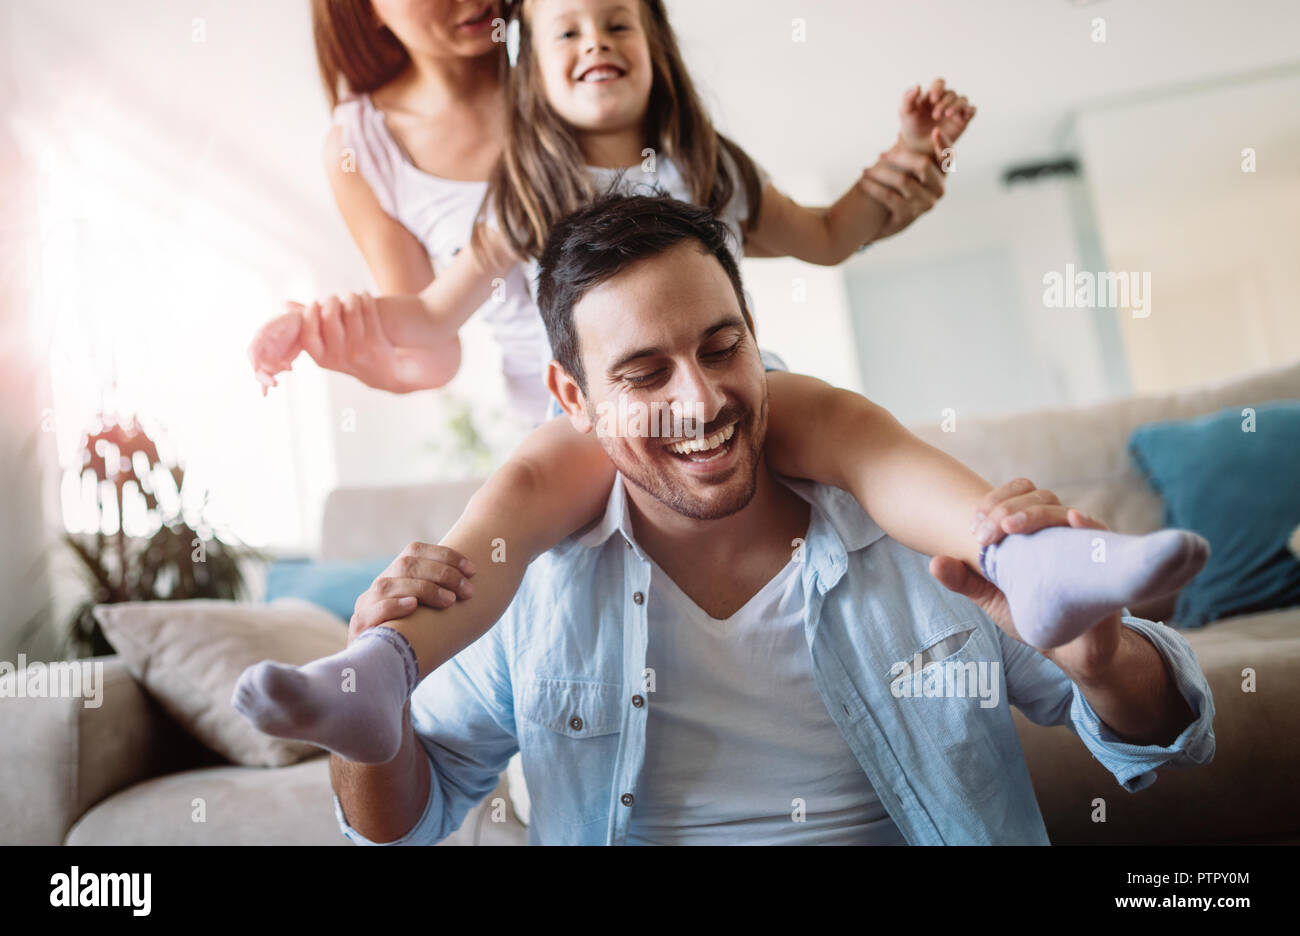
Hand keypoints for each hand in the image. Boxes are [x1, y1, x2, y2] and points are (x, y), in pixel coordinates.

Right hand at [248, 305, 305, 395]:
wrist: (309, 325)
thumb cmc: (299, 318)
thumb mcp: (291, 316)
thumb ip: (283, 319)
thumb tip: (279, 311)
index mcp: (263, 334)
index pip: (253, 349)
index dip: (254, 359)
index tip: (256, 368)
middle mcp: (263, 347)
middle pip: (257, 364)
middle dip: (262, 374)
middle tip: (273, 382)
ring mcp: (269, 356)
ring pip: (262, 372)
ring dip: (266, 379)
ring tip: (275, 384)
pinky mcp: (277, 364)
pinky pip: (269, 375)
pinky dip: (266, 384)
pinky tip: (264, 394)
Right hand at [299, 292, 411, 393]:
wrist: (385, 373)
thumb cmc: (350, 354)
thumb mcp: (328, 347)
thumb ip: (310, 325)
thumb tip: (285, 304)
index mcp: (322, 358)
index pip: (308, 334)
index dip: (309, 316)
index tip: (314, 303)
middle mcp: (338, 357)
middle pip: (329, 318)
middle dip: (331, 302)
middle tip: (335, 297)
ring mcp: (358, 351)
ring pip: (351, 312)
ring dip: (351, 298)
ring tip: (352, 295)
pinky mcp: (376, 344)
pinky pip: (369, 313)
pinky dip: (366, 300)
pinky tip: (365, 295)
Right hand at [348, 542, 476, 643]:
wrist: (378, 671)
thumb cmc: (412, 640)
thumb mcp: (425, 614)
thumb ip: (439, 596)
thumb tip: (474, 583)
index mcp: (394, 577)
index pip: (415, 551)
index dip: (445, 555)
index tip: (472, 569)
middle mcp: (378, 587)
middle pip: (406, 565)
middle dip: (442, 574)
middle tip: (468, 591)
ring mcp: (365, 606)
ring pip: (389, 585)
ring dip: (424, 589)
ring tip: (450, 601)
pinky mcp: (358, 627)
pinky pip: (373, 610)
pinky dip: (393, 605)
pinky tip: (413, 606)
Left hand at [858, 142, 947, 240]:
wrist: (881, 221)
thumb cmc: (894, 188)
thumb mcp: (903, 170)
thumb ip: (906, 154)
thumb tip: (899, 135)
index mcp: (940, 175)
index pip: (948, 157)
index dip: (944, 143)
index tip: (934, 131)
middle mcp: (938, 189)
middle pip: (924, 164)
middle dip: (899, 156)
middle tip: (880, 155)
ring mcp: (925, 204)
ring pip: (903, 180)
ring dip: (881, 172)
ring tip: (865, 170)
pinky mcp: (910, 216)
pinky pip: (889, 196)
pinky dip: (873, 187)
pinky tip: (862, 182)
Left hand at [899, 78, 975, 153]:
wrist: (917, 145)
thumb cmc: (911, 125)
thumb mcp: (905, 112)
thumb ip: (908, 98)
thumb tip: (918, 85)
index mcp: (933, 94)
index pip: (939, 83)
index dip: (938, 88)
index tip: (933, 99)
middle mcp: (946, 99)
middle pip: (951, 93)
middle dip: (944, 103)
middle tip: (935, 116)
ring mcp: (955, 109)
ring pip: (963, 100)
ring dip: (956, 105)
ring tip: (947, 115)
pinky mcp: (963, 120)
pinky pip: (972, 111)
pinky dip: (970, 110)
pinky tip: (964, 115)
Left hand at [928, 480, 1122, 666]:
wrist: (1070, 648)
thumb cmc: (1030, 613)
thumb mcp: (992, 597)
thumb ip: (964, 580)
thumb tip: (933, 563)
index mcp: (1030, 530)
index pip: (1015, 495)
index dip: (994, 501)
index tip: (974, 525)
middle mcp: (1056, 528)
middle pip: (1036, 497)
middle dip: (1006, 509)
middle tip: (985, 534)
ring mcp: (1081, 541)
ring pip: (1061, 510)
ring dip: (1034, 513)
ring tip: (1011, 527)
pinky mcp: (1105, 559)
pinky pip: (1101, 533)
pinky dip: (1088, 522)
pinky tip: (1072, 519)